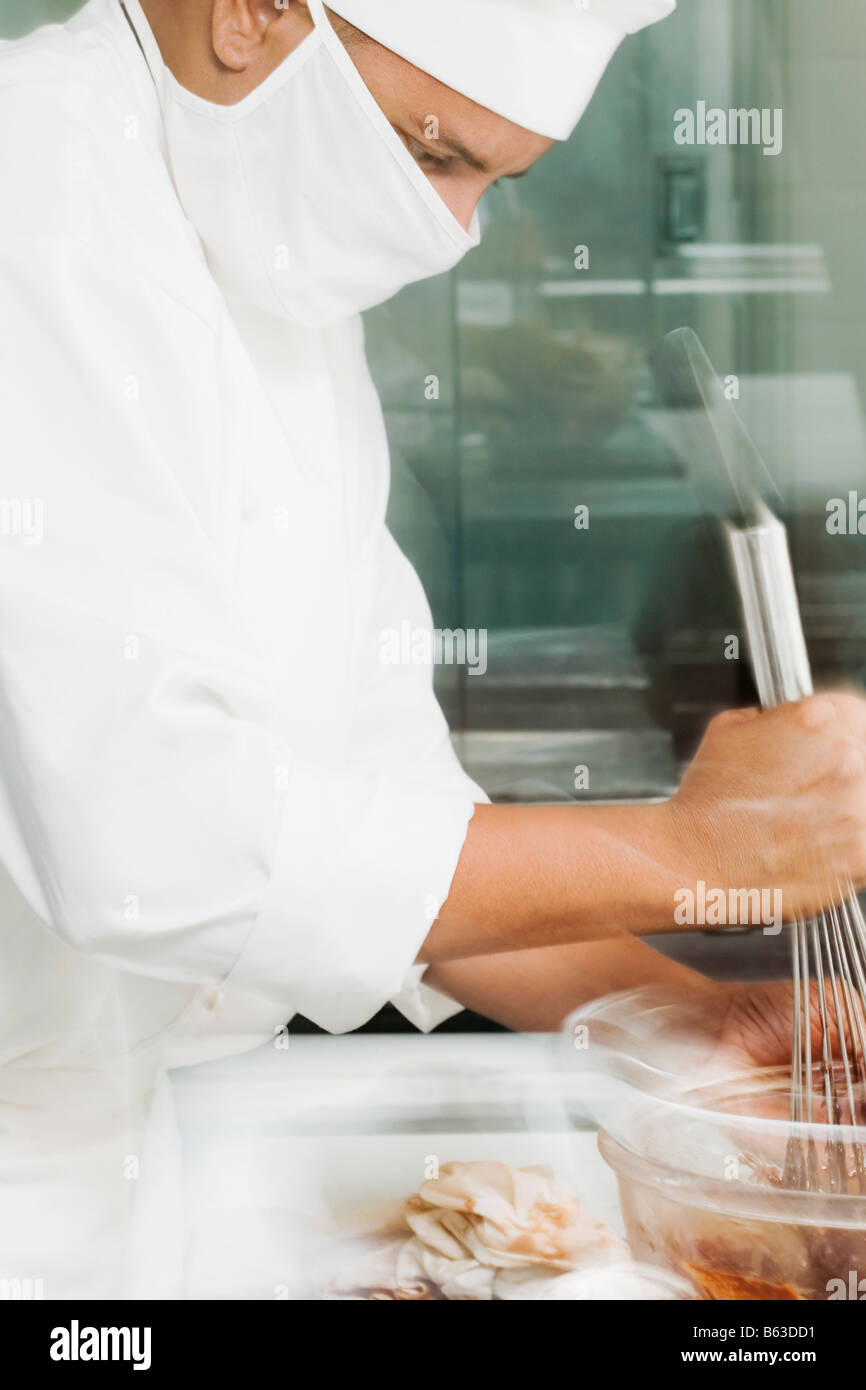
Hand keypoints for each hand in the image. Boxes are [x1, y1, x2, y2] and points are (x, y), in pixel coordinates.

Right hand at [666, 693, 865, 923]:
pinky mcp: (862, 857)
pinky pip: (865, 845)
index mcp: (817, 721)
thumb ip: (772, 719)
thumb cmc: (705, 802)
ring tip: (807, 821)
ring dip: (846, 808)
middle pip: (865, 755)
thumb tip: (784, 724)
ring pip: (865, 801)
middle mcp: (845, 761)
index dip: (838, 730)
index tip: (828, 747)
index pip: (856, 713)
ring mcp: (857, 810)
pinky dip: (847, 847)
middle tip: (808, 789)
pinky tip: (816, 848)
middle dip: (839, 772)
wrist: (693, 860)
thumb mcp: (728, 729)